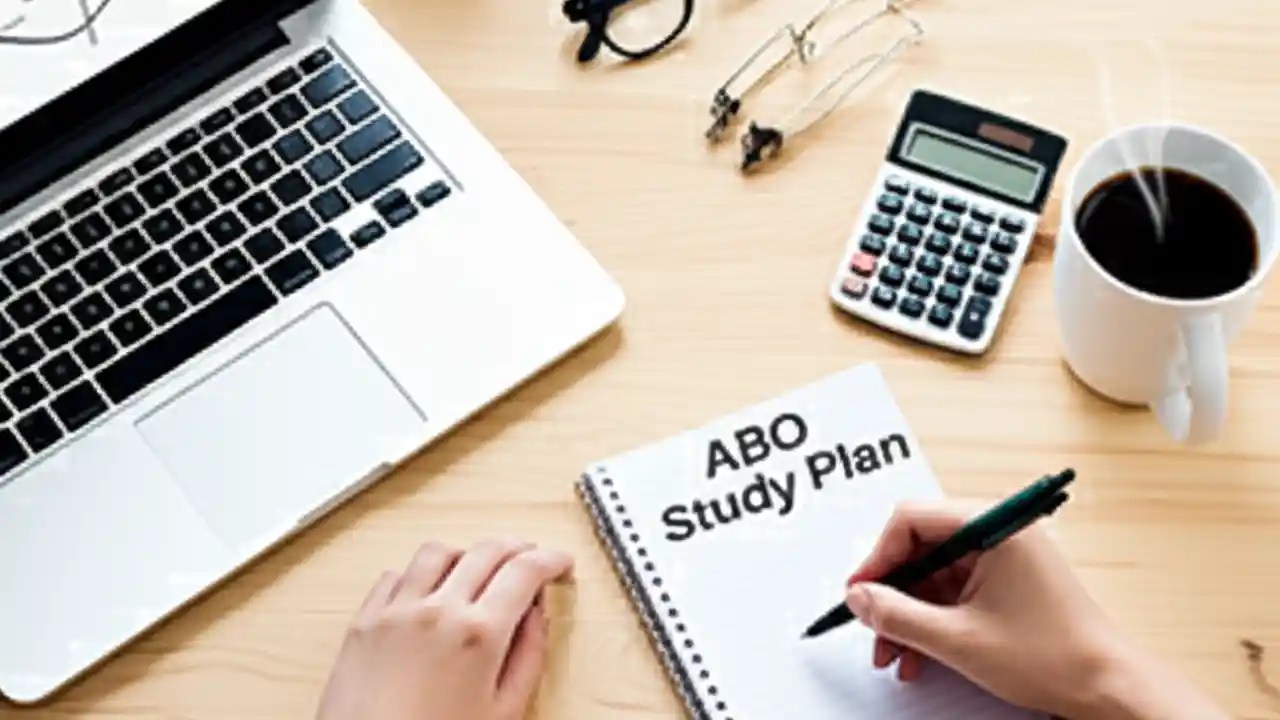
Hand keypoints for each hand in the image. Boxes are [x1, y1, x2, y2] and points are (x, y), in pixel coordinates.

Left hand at [316, 539, 572, 719]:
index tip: (558, 562)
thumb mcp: (503, 712)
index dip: (550, 559)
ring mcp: (397, 611)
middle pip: (487, 549)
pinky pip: (395, 575)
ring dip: (467, 553)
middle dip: (518, 547)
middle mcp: (438, 611)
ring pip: (439, 551)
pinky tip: (428, 590)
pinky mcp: (365, 621)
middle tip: (529, 558)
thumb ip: (528, 657)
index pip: (525, 571)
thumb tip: (536, 617)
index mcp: (479, 634)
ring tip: (478, 570)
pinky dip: (419, 574)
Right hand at [845, 502, 1227, 719]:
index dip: (878, 556)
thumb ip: (898, 616)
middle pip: (920, 547)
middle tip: (872, 624)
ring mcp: (1003, 557)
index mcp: (995, 526)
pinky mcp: (1005, 582)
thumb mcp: (959, 639)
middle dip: (892, 594)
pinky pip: (952, 592)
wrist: (1107, 687)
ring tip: (894, 652)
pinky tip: (919, 654)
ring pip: (932, 575)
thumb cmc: (1056, 657)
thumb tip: (860, 598)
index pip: (912, 519)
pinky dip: (931, 621)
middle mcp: (999, 532)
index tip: (860, 590)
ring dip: (908, 615)